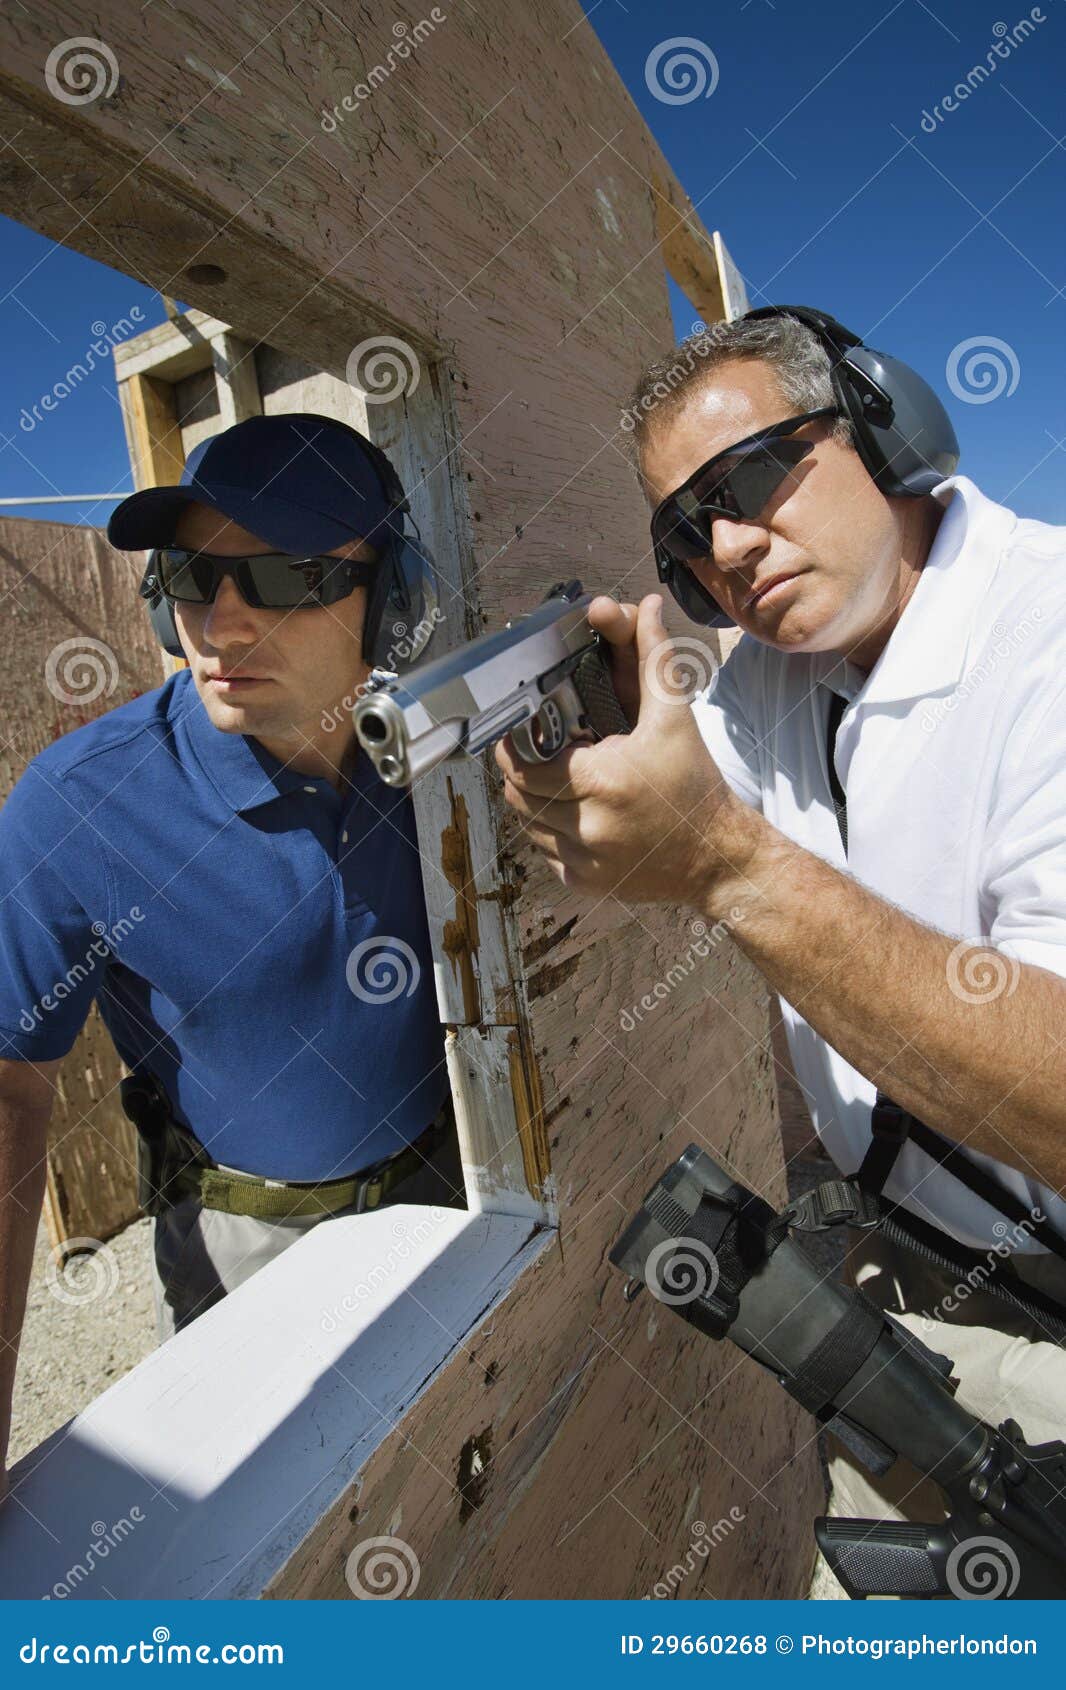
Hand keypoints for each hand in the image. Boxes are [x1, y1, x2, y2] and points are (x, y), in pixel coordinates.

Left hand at [495, 594, 752, 905]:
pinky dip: (552, 833)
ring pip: (528, 825)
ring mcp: (583, 859)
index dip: (514, 749)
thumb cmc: (695, 785)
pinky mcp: (583, 882)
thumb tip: (647, 606)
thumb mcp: (674, 718)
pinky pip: (545, 852)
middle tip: (540, 754)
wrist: (718, 855)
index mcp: (601, 781)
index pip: (523, 766)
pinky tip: (578, 814)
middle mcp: (587, 825)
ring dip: (535, 801)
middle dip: (522, 772)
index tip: (522, 735)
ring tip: (560, 781)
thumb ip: (654, 658)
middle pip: (518, 795)